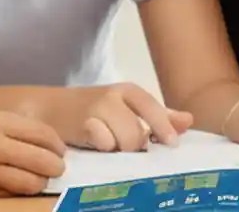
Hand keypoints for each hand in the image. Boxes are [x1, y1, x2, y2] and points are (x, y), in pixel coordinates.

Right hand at [0, 109, 65, 195]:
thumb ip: (8, 124)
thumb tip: (39, 137)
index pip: (42, 133)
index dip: (56, 143)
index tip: (59, 148)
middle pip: (43, 159)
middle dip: (55, 165)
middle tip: (55, 166)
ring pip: (31, 182)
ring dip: (40, 182)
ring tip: (37, 178)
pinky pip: (9, 194)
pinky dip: (19, 191)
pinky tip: (18, 186)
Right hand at [39, 83, 192, 150]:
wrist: (51, 108)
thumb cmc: (94, 110)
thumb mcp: (127, 107)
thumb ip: (158, 115)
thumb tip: (188, 121)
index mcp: (130, 91)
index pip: (153, 108)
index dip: (164, 127)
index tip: (172, 144)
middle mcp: (114, 96)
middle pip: (138, 133)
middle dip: (135, 145)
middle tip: (124, 144)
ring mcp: (96, 109)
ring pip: (123, 140)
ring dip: (119, 148)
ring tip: (109, 143)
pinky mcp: (80, 123)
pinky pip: (102, 144)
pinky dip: (102, 147)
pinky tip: (95, 142)